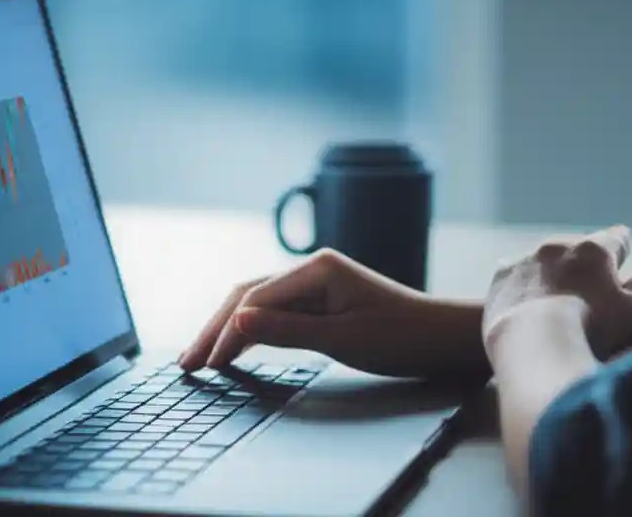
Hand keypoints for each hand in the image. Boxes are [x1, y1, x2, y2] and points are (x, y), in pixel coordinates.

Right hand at [179, 248, 486, 377]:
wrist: (443, 336)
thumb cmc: (402, 336)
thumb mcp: (341, 338)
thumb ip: (285, 331)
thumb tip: (236, 323)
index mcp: (316, 269)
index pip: (254, 300)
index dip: (224, 332)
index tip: (203, 363)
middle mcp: (312, 268)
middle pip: (248, 296)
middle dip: (216, 329)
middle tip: (188, 363)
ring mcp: (316, 282)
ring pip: (258, 304)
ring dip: (228, 330)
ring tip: (201, 358)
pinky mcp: (322, 299)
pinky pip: (276, 312)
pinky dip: (252, 331)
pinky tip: (235, 347)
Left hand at [482, 225, 631, 358]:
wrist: (534, 344)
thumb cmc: (592, 328)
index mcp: (594, 250)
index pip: (615, 239)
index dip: (621, 243)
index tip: (624, 242)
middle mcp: (556, 247)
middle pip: (574, 248)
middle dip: (581, 260)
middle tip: (587, 280)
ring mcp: (524, 262)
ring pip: (540, 261)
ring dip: (548, 273)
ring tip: (553, 295)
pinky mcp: (499, 281)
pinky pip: (512, 278)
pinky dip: (520, 287)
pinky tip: (522, 303)